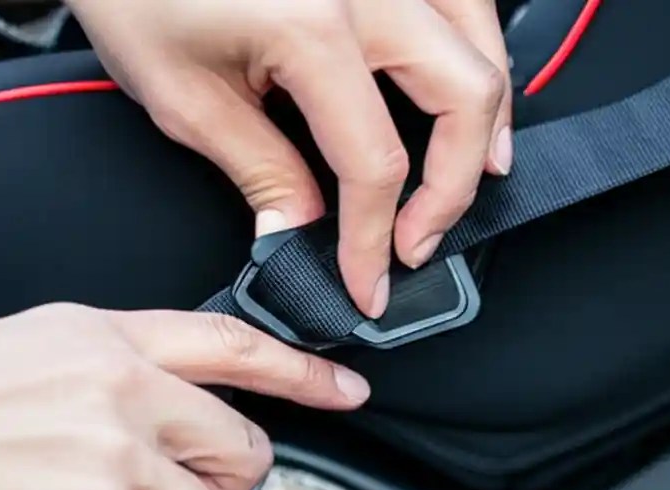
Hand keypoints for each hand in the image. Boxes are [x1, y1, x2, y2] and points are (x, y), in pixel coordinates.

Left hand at [67, 0, 511, 316]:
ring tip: (472, 173)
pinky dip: (472, 49)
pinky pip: (459, 0)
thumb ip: (260, 170)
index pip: (375, 160)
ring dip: (485, 115)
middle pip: (463, 94)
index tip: (368, 283)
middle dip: (453, 186)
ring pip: (481, 39)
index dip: (374, 238)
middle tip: (417, 241)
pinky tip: (459, 88)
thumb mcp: (184, 100)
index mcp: (312, 25)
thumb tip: (302, 231)